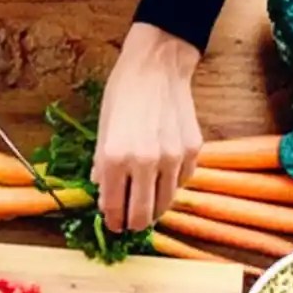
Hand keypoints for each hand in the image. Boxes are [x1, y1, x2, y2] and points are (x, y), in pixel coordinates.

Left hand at [92, 23, 202, 232]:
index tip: (113, 226)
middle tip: (130, 225)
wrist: (157, 66)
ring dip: (154, 210)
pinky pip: (181, 182)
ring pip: (164, 203)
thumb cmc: (124, 93)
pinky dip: (171, 186)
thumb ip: (101, 165)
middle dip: (133, 224)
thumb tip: (103, 193)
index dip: (113, 221)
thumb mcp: (102, 128)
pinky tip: (163, 180)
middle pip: (140, 214)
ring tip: (147, 209)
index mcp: (114, 158)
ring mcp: (171, 158)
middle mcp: (144, 162)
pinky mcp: (191, 151)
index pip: (113, 206)